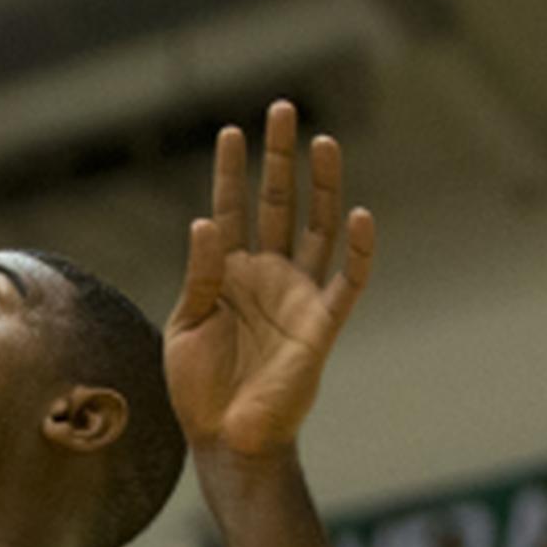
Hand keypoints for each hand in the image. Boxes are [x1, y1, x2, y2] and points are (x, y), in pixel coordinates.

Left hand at [164, 100, 375, 458]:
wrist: (224, 436)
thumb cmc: (198, 384)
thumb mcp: (186, 323)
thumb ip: (199, 275)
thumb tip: (205, 222)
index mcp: (227, 274)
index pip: (231, 209)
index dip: (231, 172)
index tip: (230, 130)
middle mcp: (266, 276)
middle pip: (279, 205)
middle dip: (280, 159)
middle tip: (281, 110)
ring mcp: (296, 296)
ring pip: (317, 229)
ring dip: (322, 186)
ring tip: (322, 140)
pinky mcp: (321, 324)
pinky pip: (346, 282)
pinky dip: (358, 250)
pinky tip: (360, 214)